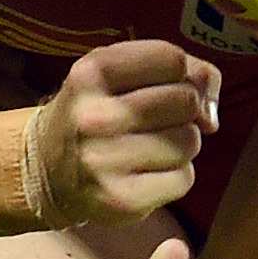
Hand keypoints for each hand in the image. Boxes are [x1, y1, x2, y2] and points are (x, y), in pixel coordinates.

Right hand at [36, 41, 221, 224]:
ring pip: (189, 141)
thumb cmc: (96, 113)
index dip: (181, 72)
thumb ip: (177, 71)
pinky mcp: (121, 199)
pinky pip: (184, 178)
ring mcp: (104, 160)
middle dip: (183, 110)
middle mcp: (94, 115)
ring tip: (150, 147)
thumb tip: (211, 109)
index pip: (172, 58)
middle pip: (186, 100)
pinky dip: (176, 175)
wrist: (46, 171)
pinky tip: (148, 172)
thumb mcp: (119, 74)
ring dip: (181, 144)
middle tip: (155, 121)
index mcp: (92, 72)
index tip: (166, 85)